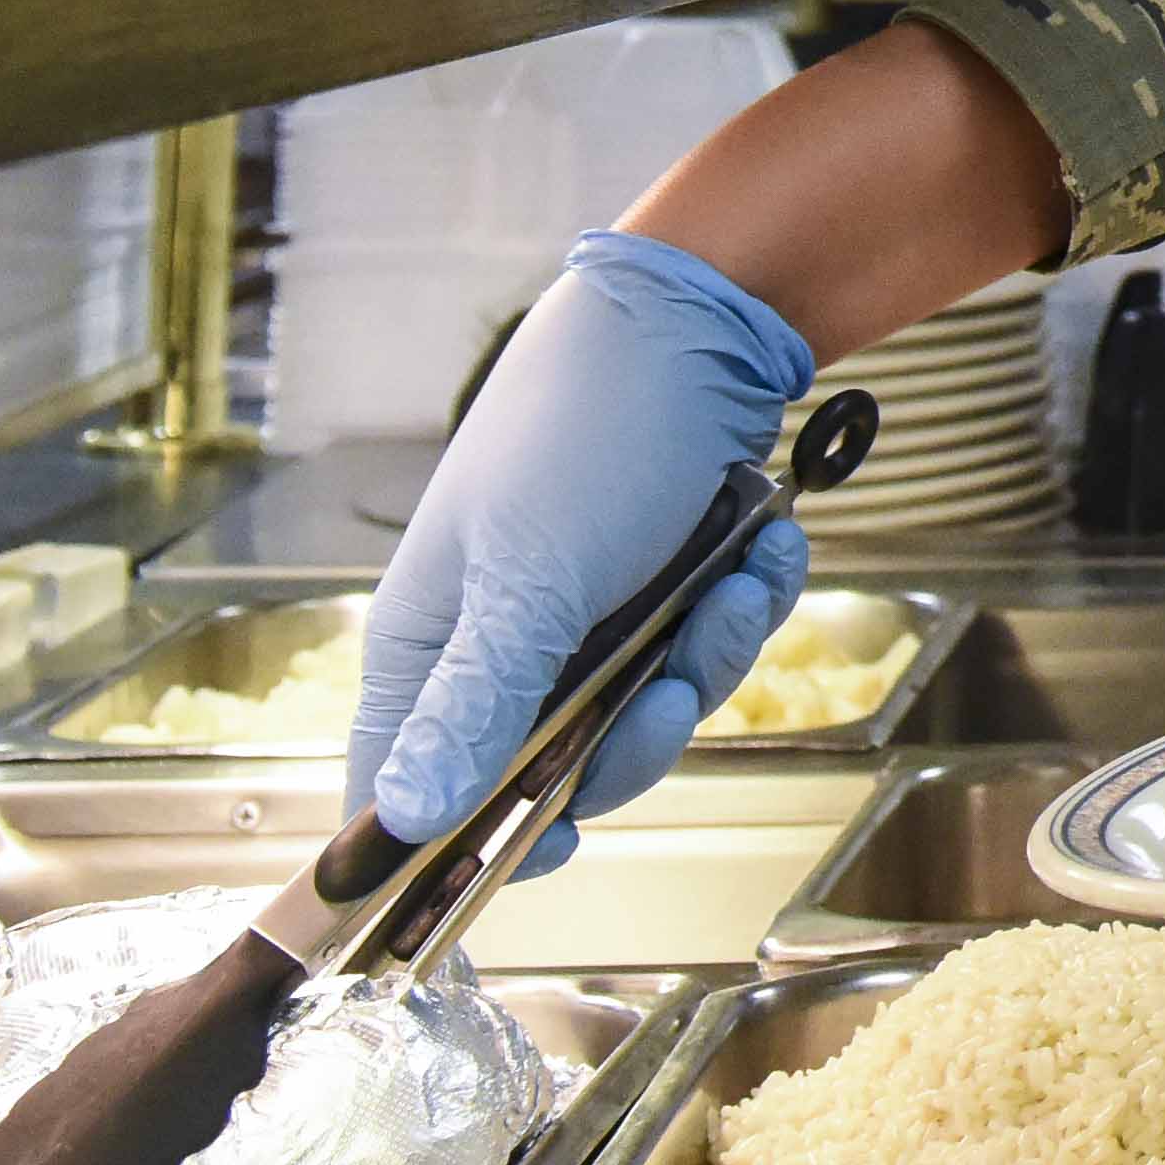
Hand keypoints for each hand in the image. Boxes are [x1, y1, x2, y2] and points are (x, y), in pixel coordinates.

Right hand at [342, 232, 814, 867]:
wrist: (702, 319)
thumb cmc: (586, 434)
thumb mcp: (530, 579)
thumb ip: (475, 706)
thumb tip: (400, 822)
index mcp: (427, 647)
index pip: (409, 792)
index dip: (466, 843)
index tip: (552, 845)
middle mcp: (499, 644)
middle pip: (559, 772)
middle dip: (639, 733)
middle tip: (673, 681)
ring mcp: (585, 617)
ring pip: (652, 710)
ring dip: (712, 652)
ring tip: (737, 577)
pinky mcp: (663, 586)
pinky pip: (709, 645)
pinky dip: (746, 601)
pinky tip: (764, 546)